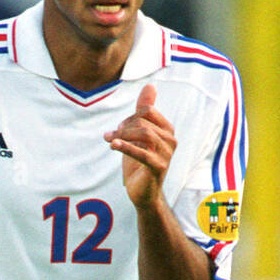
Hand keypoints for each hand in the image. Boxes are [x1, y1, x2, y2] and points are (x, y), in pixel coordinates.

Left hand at [104, 84, 176, 207]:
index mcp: (167, 130)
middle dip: (123, 127)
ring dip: (122, 136)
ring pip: (143, 134)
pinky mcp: (159, 167)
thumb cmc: (140, 163)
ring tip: (109, 141)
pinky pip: (142, 152)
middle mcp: (171, 140)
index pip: (147, 111)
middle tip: (110, 136)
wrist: (143, 193)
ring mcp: (167, 154)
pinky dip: (125, 147)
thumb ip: (143, 112)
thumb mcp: (139, 135)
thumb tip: (150, 85)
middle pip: (144, 121)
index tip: (119, 129)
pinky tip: (113, 145)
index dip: (130, 117)